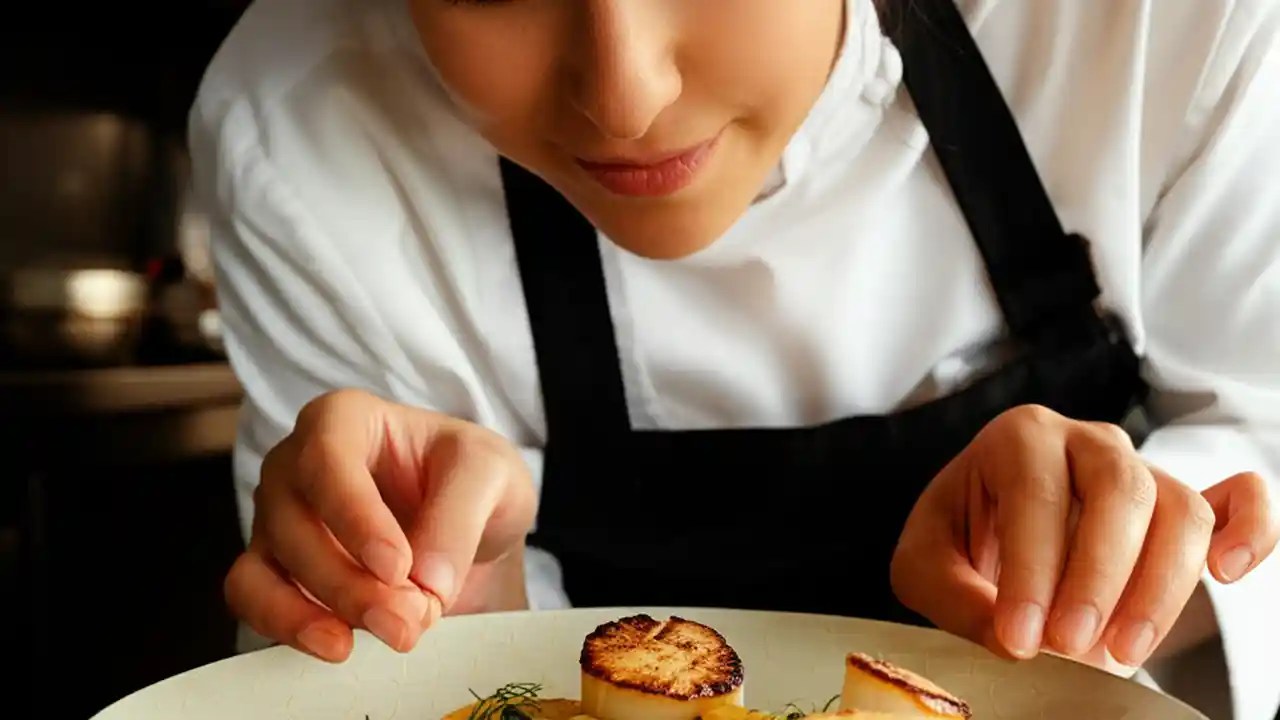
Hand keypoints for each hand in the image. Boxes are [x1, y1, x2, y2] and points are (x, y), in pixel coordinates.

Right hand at [224, 390, 536, 661]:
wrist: (467, 518)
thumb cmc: (469, 477)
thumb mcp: (490, 474)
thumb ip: (461, 517)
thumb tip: (427, 582)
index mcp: (344, 418)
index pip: (326, 458)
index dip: (355, 517)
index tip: (398, 567)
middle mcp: (295, 462)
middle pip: (294, 523)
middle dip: (350, 583)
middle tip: (408, 621)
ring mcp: (277, 516)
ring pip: (267, 567)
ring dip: (320, 612)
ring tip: (387, 635)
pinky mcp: (272, 566)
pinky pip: (253, 599)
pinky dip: (288, 627)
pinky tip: (339, 645)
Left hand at [890, 404, 1278, 670]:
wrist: (987, 537)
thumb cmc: (959, 541)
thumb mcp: (925, 564)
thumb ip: (952, 596)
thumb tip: (1010, 637)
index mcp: (1018, 439)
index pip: (1035, 495)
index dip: (1030, 571)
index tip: (1020, 638)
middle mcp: (1086, 442)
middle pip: (1119, 491)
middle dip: (1097, 576)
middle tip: (1069, 647)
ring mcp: (1140, 470)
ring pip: (1179, 508)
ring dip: (1160, 585)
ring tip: (1121, 651)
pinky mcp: (1182, 505)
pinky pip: (1237, 500)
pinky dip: (1250, 529)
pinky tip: (1228, 574)